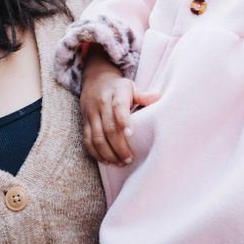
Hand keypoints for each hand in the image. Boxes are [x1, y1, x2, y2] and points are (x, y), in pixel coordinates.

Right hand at [79, 49, 159, 164]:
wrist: (95, 80)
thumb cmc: (118, 87)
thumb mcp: (131, 87)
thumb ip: (143, 95)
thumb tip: (158, 98)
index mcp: (116, 93)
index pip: (118, 107)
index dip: (123, 121)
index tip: (130, 134)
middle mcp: (101, 104)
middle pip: (108, 128)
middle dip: (118, 146)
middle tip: (129, 158)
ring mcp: (91, 114)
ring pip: (96, 137)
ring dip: (108, 153)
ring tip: (120, 162)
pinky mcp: (85, 122)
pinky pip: (87, 140)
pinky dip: (95, 153)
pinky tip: (107, 161)